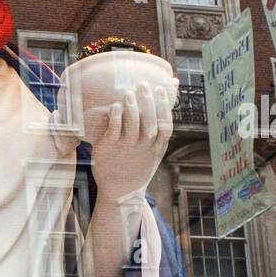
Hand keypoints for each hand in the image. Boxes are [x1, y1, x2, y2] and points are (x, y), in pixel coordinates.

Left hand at [91, 80, 174, 201]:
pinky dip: (116, 117)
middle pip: (150, 122)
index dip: (165, 106)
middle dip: (148, 102)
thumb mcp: (151, 155)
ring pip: (133, 125)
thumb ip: (155, 135)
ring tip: (128, 92)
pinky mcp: (110, 149)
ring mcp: (127, 148)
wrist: (118, 191)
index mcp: (155, 148)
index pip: (165, 125)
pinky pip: (114, 130)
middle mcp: (143, 148)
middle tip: (143, 84)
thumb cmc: (135, 168)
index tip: (162, 89)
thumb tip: (157, 113)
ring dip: (132, 107)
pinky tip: (115, 106)